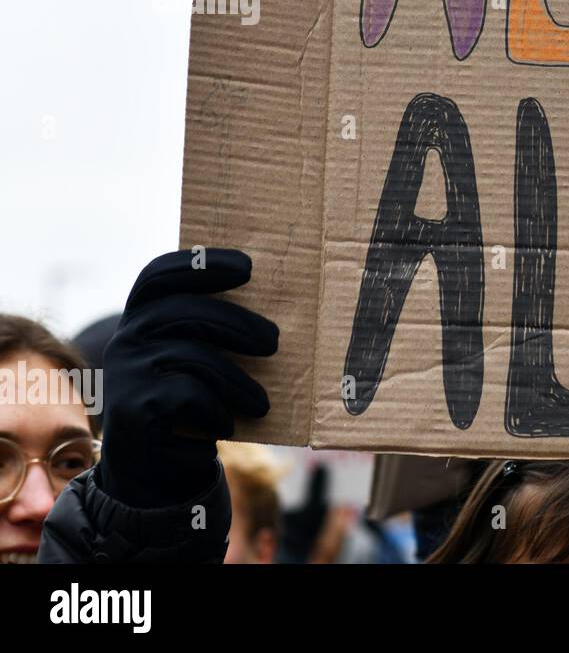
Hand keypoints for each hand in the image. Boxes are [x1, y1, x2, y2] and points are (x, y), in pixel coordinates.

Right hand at [99, 248, 278, 508]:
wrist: (156, 468)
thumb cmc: (191, 404)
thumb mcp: (199, 360)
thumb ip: (215, 332)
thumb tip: (278, 309)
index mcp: (142, 317)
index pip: (160, 275)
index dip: (201, 264)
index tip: (248, 266)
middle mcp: (127, 338)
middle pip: (185, 311)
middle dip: (237, 323)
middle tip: (274, 341)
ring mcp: (126, 371)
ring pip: (193, 356)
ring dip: (237, 381)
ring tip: (262, 403)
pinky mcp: (134, 406)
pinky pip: (188, 395)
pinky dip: (216, 411)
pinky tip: (226, 425)